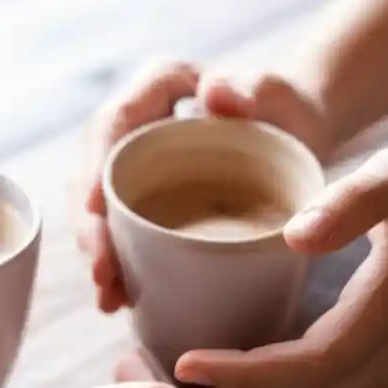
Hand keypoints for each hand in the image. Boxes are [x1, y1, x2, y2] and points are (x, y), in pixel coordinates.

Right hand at [77, 63, 330, 311]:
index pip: (112, 124)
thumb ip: (246, 88)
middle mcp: (133, 126)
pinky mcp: (146, 200)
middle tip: (102, 273)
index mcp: (156, 87)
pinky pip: (121, 232)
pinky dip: (119, 266)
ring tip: (108, 298)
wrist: (296, 129)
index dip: (95, 168)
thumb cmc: (281, 105)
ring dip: (99, 255)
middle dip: (91, 229)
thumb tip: (218, 97)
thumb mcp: (269, 91)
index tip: (95, 209)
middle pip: (95, 177)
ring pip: (101, 213)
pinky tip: (118, 300)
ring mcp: (135, 166)